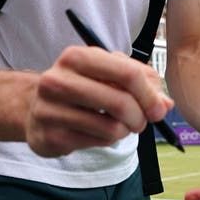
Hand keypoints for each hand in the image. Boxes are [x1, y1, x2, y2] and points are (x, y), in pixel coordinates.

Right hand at [26, 45, 172, 156]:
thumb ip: (142, 82)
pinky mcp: (50, 136)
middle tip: (140, 122)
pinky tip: (98, 132)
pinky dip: (107, 141)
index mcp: (76, 57)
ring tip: (117, 125)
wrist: (35, 108)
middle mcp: (58, 80)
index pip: (127, 73)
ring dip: (124, 131)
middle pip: (120, 102)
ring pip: (111, 128)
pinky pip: (97, 143)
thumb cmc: (81, 88)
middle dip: (140, 117)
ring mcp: (50, 109)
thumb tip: (165, 104)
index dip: (150, 95)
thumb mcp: (108, 73)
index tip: (159, 109)